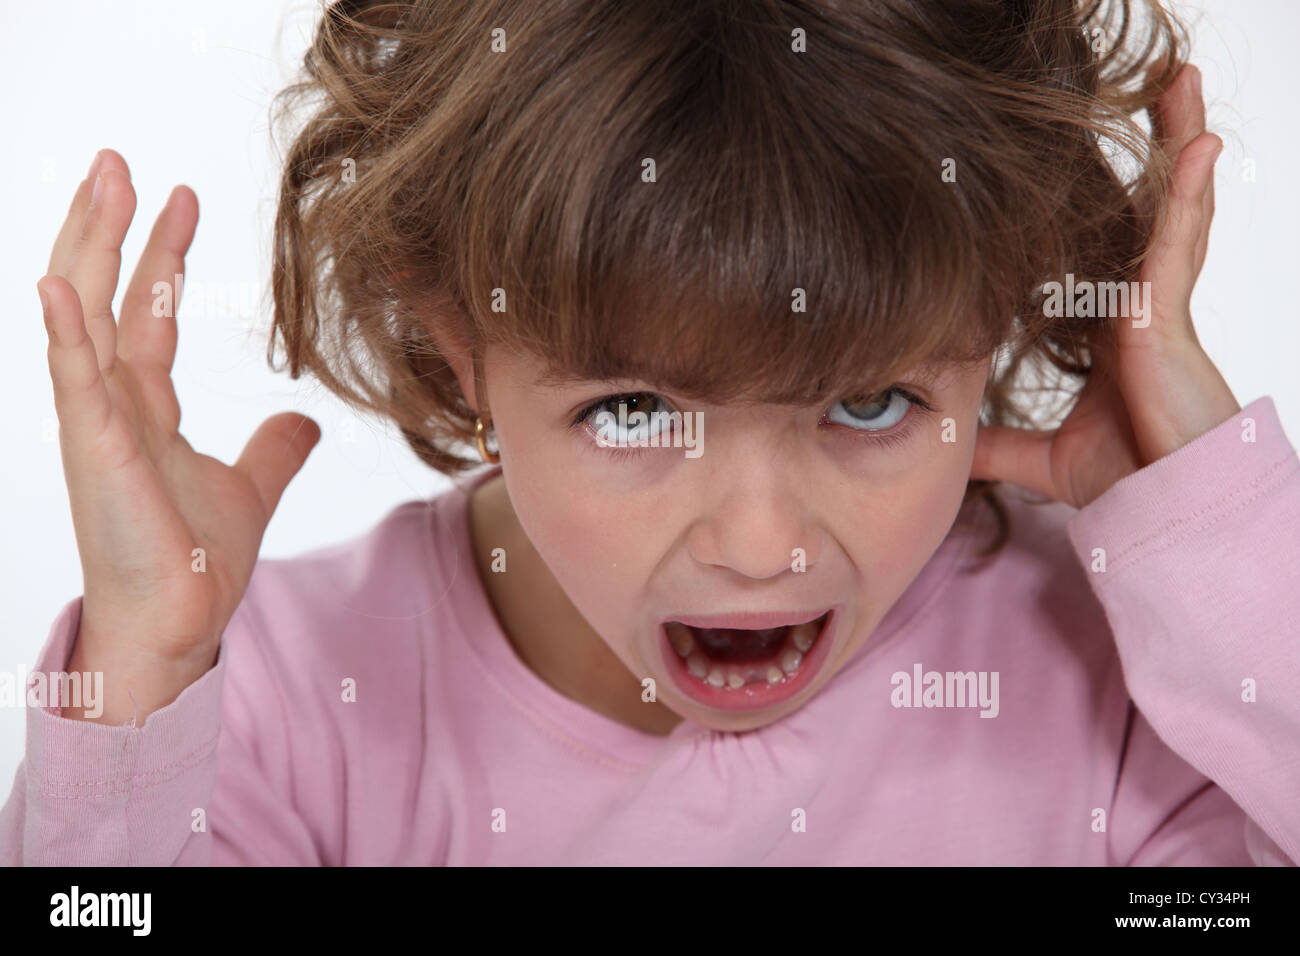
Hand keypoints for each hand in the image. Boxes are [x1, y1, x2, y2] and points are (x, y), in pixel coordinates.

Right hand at [39, 149, 319, 722]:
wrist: (178, 624)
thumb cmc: (194, 563)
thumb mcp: (249, 488)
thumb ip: (273, 449)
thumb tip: (305, 419)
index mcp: (143, 409)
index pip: (147, 314)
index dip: (161, 255)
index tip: (181, 197)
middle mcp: (113, 406)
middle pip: (107, 297)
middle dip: (112, 227)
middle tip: (121, 159)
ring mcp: (97, 425)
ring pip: (87, 318)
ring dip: (91, 247)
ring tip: (103, 180)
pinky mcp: (97, 452)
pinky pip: (75, 381)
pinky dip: (67, 331)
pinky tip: (60, 280)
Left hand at [971, 64, 1239, 508]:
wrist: (1164, 509)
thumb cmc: (1126, 480)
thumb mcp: (1045, 457)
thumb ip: (999, 446)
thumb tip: (953, 444)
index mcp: (1113, 329)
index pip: (1110, 250)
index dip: (1106, 209)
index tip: (1087, 170)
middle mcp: (1140, 306)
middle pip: (1148, 213)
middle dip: (1154, 154)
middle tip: (1156, 91)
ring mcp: (1158, 306)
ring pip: (1171, 208)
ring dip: (1176, 143)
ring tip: (1180, 83)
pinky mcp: (1167, 317)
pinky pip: (1178, 241)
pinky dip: (1187, 192)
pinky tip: (1197, 144)